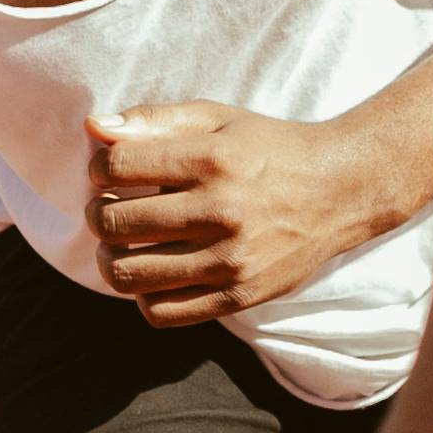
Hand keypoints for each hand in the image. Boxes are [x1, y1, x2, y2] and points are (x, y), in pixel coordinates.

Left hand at [85, 94, 391, 328]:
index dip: (99, 168)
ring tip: (122, 245)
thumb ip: (154, 121)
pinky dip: (143, 295)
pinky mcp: (238, 297)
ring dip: (110, 258)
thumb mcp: (217, 120)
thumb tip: (92, 128)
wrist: (340, 192)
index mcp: (212, 160)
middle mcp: (221, 211)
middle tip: (110, 208)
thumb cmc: (269, 150)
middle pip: (114, 222)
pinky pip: (161, 312)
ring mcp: (230, 261)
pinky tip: (153, 274)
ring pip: (128, 274)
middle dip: (98, 213)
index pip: (116, 167)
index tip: (110, 171)